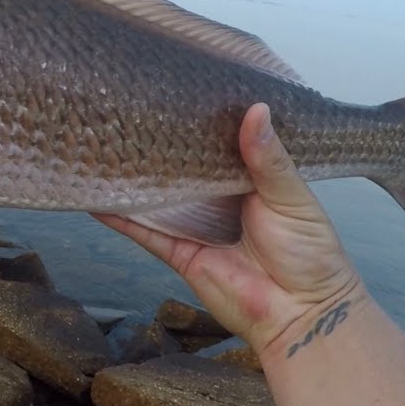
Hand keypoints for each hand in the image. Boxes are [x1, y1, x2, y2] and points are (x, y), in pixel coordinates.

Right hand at [94, 102, 362, 358]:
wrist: (301, 312)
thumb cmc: (309, 251)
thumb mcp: (292, 196)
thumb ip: (268, 158)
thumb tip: (256, 109)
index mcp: (245, 178)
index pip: (214, 143)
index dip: (195, 122)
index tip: (171, 92)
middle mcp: (214, 198)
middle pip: (178, 168)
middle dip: (156, 146)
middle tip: (126, 112)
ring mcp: (193, 225)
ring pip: (156, 196)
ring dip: (132, 178)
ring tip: (101, 147)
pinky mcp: (178, 252)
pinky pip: (144, 232)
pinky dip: (119, 216)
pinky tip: (95, 196)